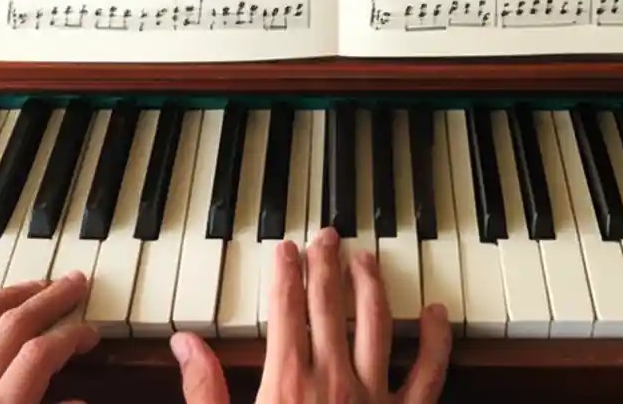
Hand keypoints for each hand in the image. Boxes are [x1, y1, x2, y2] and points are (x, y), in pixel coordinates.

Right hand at [171, 228, 452, 403]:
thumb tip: (185, 343)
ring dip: (372, 286)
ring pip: (378, 324)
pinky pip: (429, 374)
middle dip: (327, 265)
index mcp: (286, 384)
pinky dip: (436, 341)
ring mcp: (375, 399)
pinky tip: (437, 313)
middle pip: (331, 306)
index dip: (284, 273)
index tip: (283, 248)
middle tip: (327, 235)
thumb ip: (204, 391)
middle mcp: (334, 381)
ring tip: (367, 257)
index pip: (285, 310)